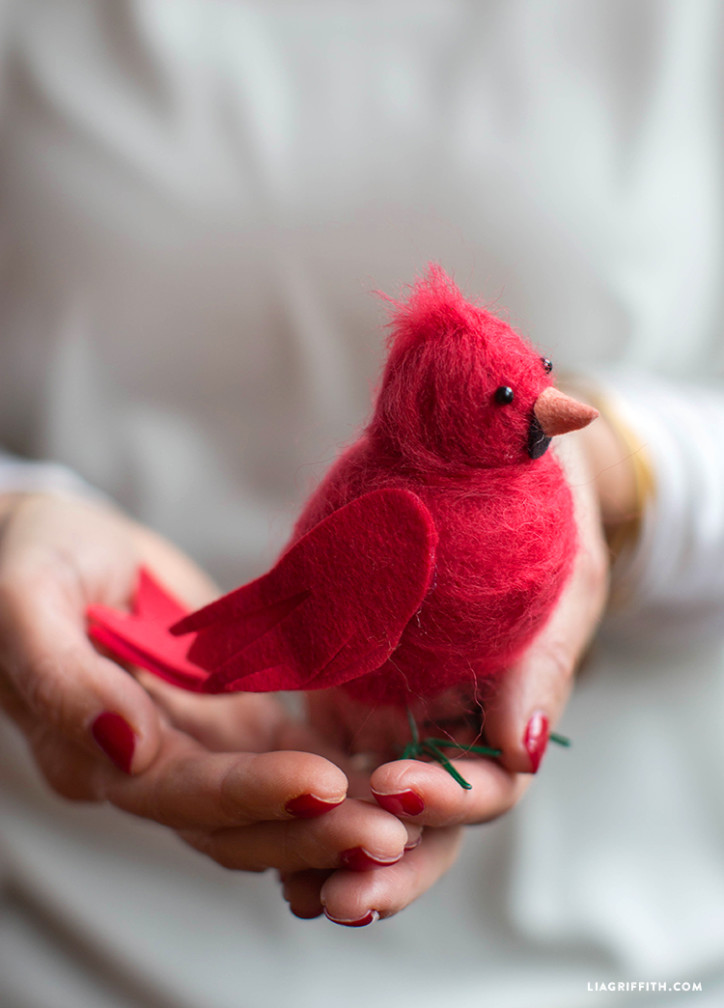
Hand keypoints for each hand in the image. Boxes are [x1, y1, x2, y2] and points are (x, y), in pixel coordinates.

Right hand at [0, 492, 415, 872]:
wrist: (52, 543)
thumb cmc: (25, 558)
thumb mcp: (25, 600)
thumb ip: (62, 678)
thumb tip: (122, 747)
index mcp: (90, 752)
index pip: (179, 792)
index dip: (252, 793)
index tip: (327, 784)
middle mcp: (146, 766)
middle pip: (235, 821)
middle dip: (312, 831)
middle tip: (391, 835)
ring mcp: (193, 746)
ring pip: (269, 806)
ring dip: (335, 818)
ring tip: (410, 821)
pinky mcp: (228, 718)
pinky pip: (286, 761)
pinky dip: (339, 777)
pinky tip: (394, 776)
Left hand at [282, 414, 636, 924]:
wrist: (489, 470)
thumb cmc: (540, 525)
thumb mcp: (558, 585)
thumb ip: (540, 664)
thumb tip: (524, 748)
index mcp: (506, 710)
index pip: (488, 784)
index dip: (448, 799)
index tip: (394, 785)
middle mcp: (448, 726)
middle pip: (424, 819)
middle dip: (388, 860)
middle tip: (343, 896)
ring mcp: (391, 711)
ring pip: (366, 801)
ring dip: (333, 849)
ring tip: (298, 892)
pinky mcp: (341, 684)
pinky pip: (318, 750)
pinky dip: (299, 795)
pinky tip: (265, 830)